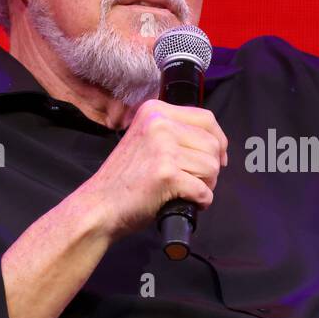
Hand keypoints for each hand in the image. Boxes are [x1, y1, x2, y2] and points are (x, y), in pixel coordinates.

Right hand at [78, 99, 228, 240]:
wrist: (99, 206)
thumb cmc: (126, 180)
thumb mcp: (147, 141)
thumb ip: (175, 133)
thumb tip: (216, 145)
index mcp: (155, 111)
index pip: (207, 119)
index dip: (219, 141)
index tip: (218, 158)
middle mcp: (159, 123)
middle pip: (212, 144)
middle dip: (211, 168)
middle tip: (194, 182)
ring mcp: (162, 147)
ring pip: (211, 167)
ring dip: (206, 185)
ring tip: (186, 191)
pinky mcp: (166, 173)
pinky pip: (203, 190)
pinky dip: (200, 202)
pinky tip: (185, 202)